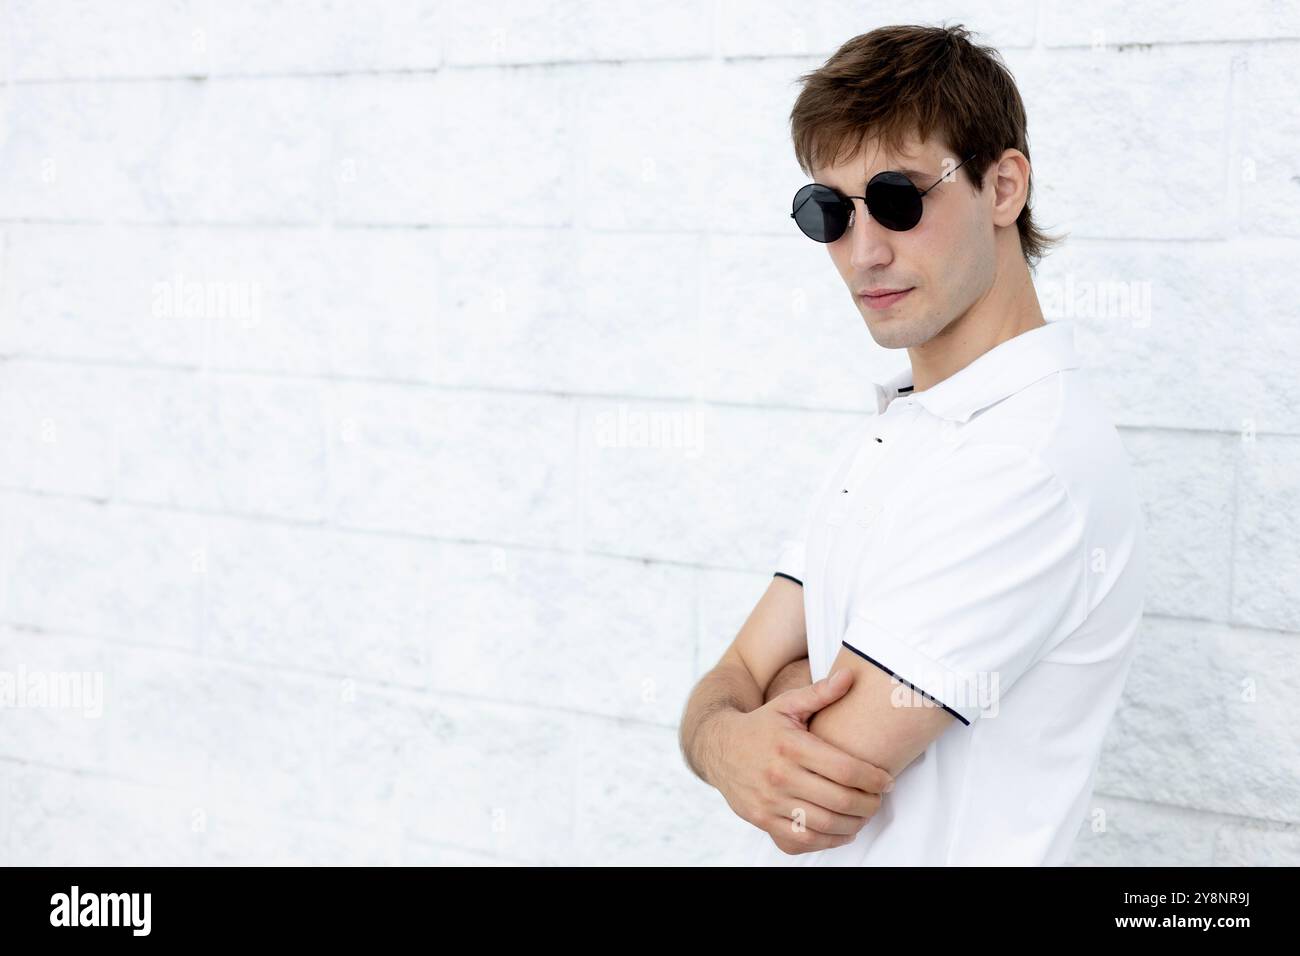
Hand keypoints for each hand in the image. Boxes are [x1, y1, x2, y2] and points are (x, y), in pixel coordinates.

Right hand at [712, 669, 895, 854]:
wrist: (718, 747)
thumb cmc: (761, 725)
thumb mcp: (787, 704)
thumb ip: (820, 693)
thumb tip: (849, 676)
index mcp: (791, 745)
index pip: (844, 768)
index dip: (873, 778)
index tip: (886, 780)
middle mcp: (779, 775)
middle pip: (839, 799)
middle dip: (869, 803)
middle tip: (879, 799)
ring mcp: (769, 801)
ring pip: (824, 824)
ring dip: (854, 824)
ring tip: (864, 814)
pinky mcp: (762, 819)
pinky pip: (802, 839)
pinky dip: (829, 840)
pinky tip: (843, 831)